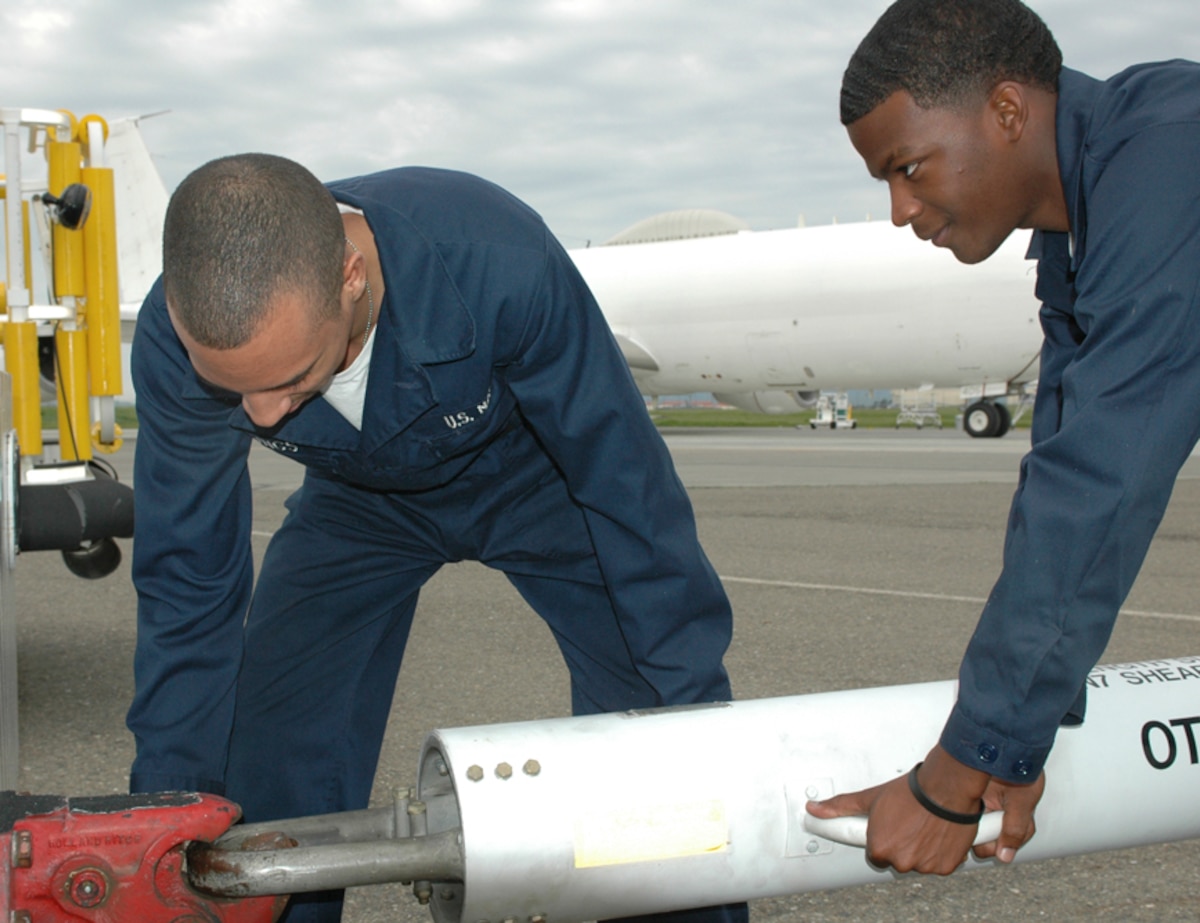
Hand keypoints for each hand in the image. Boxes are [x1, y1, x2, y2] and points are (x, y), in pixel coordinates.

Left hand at [805, 745, 1039, 873]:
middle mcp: (901, 861)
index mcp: (880, 848)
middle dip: (902, 844)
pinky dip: (939, 852)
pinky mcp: (945, 867)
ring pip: (918, 862)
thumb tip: (814, 809)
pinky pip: (938, 864)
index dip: (882, 839)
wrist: (946, 788)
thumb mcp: (872, 797)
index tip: (890, 828)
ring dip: (921, 849)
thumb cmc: (911, 792)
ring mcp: (924, 866)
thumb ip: (841, 806)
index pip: (875, 855)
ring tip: (924, 824)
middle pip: (897, 859)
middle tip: (909, 822)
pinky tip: (938, 833)